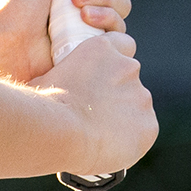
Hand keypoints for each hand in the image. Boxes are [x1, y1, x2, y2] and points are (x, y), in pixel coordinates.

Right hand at [31, 32, 156, 176]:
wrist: (58, 130)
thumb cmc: (41, 104)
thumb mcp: (44, 77)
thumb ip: (60, 76)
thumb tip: (50, 86)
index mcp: (101, 48)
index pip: (121, 44)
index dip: (113, 61)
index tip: (101, 78)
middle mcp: (127, 67)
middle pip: (129, 79)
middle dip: (116, 94)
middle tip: (93, 113)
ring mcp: (141, 97)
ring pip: (136, 106)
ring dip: (123, 116)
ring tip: (97, 135)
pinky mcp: (148, 125)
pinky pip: (143, 131)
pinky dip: (131, 139)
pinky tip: (110, 146)